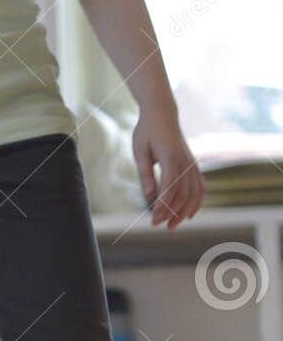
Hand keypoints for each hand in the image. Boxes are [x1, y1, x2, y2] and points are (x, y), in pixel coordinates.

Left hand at [133, 104, 203, 229]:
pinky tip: (188, 215)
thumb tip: (148, 195)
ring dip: (184, 211)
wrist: (162, 115)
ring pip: (194, 192)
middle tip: (156, 225)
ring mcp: (192, 163)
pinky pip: (200, 186)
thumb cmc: (146, 132)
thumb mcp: (139, 151)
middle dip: (171, 212)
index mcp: (171, 157)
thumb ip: (145, 174)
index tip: (153, 218)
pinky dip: (196, 202)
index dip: (163, 204)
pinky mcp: (193, 165)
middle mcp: (185, 161)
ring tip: (171, 225)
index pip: (170, 186)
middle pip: (183, 193)